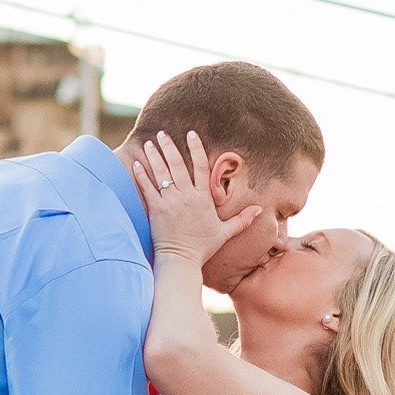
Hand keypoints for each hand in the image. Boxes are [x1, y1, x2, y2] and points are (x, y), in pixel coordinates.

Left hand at [130, 131, 266, 270]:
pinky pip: (147, 188)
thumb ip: (242, 219)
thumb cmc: (203, 248)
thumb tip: (259, 210)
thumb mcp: (225, 232)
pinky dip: (141, 175)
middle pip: (178, 165)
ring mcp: (170, 202)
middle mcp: (187, 196)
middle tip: (162, 133)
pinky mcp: (156, 210)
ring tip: (149, 143)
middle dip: (169, 147)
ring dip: (154, 156)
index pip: (202, 166)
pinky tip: (136, 163)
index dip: (196, 148)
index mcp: (203, 198)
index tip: (191, 134)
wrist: (181, 260)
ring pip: (161, 173)